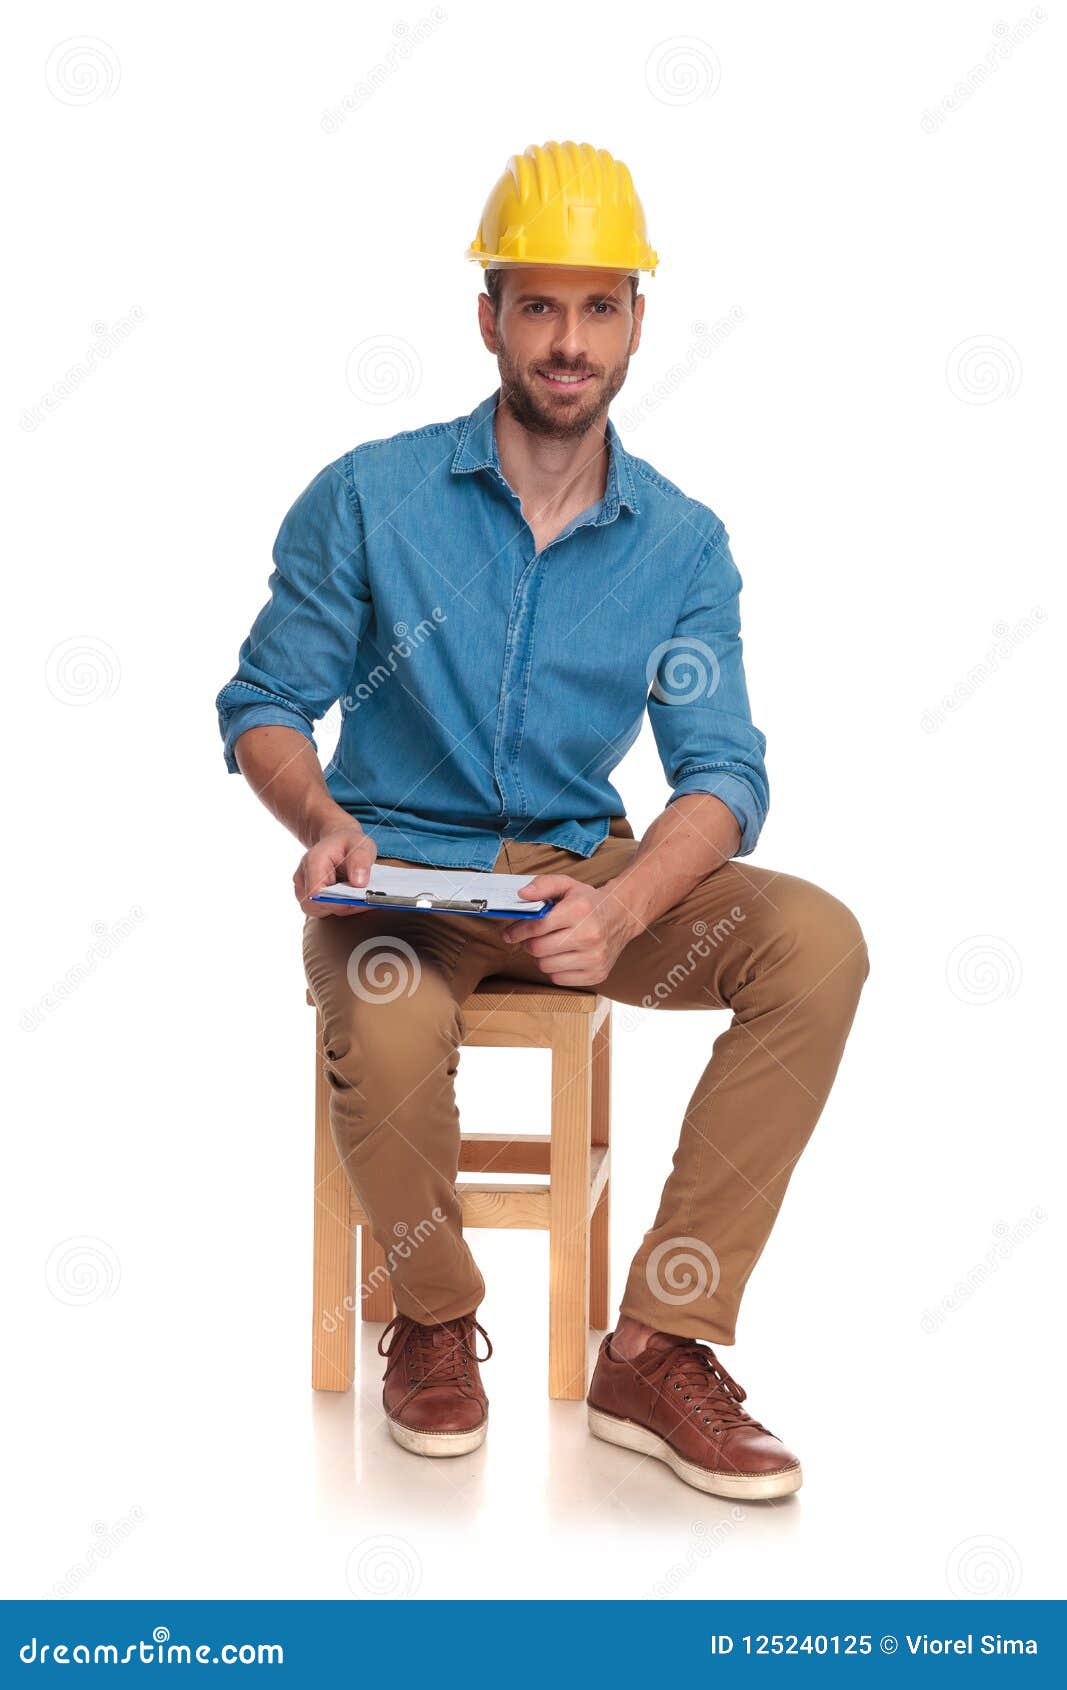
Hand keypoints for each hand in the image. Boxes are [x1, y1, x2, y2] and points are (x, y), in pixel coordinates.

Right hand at [294, 826, 377, 917]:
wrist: (337, 843)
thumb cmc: (348, 844)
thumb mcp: (360, 845)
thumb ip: (360, 861)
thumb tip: (359, 883)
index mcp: (313, 861)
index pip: (316, 891)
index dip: (336, 901)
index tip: (357, 900)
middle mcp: (303, 876)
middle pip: (315, 905)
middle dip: (341, 906)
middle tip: (364, 900)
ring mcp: (302, 888)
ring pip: (317, 910)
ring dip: (339, 908)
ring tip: (358, 898)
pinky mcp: (309, 897)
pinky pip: (320, 910)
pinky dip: (337, 908)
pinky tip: (351, 899)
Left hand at [500, 875, 637, 985]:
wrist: (622, 916)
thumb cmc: (589, 902)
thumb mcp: (567, 885)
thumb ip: (543, 885)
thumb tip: (522, 895)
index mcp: (580, 910)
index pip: (537, 927)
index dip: (518, 931)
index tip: (510, 934)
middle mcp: (590, 935)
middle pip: (538, 949)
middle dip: (529, 943)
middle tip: (532, 938)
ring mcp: (595, 957)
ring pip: (546, 966)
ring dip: (542, 957)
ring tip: (551, 945)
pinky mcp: (597, 974)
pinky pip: (559, 979)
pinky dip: (555, 969)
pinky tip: (563, 956)